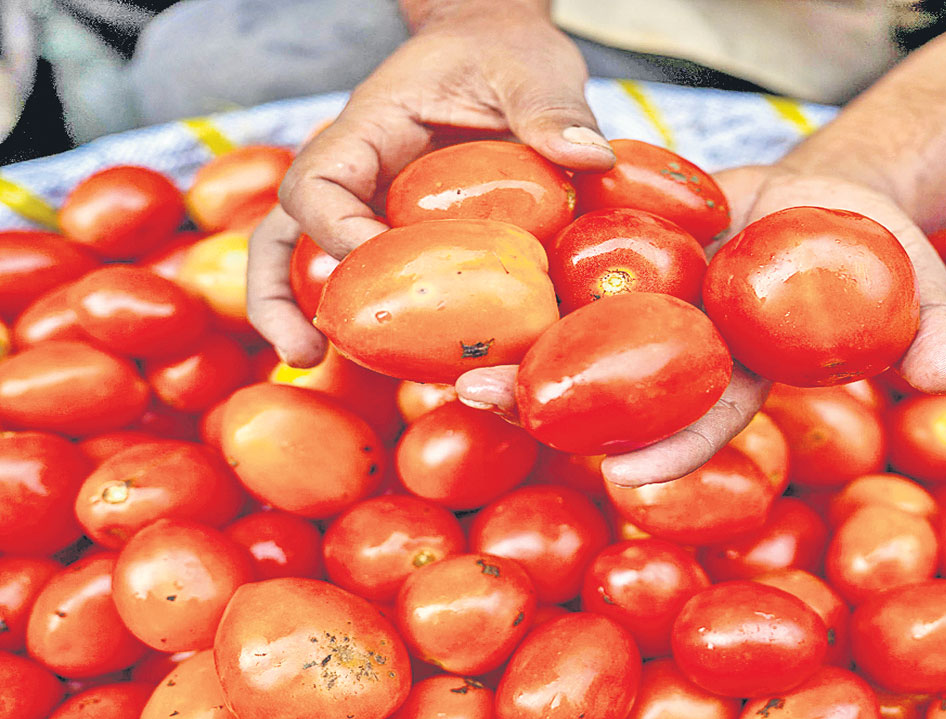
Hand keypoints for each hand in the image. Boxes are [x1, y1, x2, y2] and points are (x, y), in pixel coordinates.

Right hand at [247, 0, 613, 366]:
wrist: (496, 47)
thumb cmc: (504, 52)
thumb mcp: (531, 70)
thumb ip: (551, 111)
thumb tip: (591, 157)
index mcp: (371, 128)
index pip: (321, 182)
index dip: (334, 230)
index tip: (374, 264)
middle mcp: (356, 171)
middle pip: (284, 234)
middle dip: (279, 296)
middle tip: (302, 354)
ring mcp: (369, 203)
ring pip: (306, 261)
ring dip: (300, 315)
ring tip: (311, 367)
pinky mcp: (397, 229)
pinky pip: (370, 275)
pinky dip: (371, 317)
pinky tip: (395, 364)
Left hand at [455, 165, 945, 486]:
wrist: (826, 188)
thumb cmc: (871, 238)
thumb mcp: (911, 267)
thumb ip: (929, 320)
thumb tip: (942, 374)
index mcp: (747, 367)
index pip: (706, 417)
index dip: (671, 447)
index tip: (626, 474)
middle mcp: (688, 348)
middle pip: (615, 388)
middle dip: (549, 403)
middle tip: (483, 404)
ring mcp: (654, 305)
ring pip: (577, 339)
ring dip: (514, 351)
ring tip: (445, 361)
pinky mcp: (628, 257)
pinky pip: (573, 269)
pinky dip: (526, 281)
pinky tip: (464, 281)